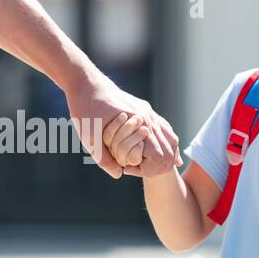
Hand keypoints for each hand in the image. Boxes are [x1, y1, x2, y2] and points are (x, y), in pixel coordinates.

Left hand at [65, 68, 180, 178]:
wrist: (85, 82)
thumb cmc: (85, 108)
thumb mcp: (89, 137)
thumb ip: (103, 158)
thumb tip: (119, 174)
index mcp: (137, 122)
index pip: (157, 152)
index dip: (150, 166)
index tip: (135, 171)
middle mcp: (146, 116)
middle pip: (168, 144)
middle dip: (166, 161)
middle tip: (159, 172)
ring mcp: (146, 110)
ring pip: (168, 133)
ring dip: (171, 149)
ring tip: (173, 163)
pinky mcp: (142, 108)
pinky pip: (161, 125)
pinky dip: (167, 138)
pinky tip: (169, 147)